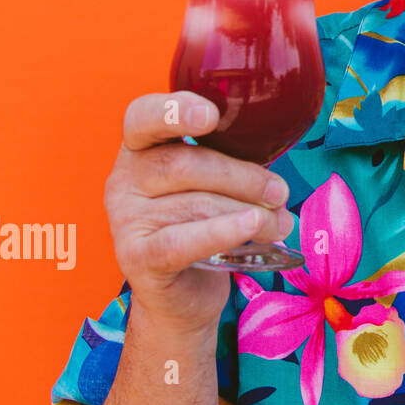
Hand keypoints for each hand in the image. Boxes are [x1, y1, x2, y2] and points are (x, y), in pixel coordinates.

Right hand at [105, 91, 293, 336]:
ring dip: (250, 213)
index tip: (211, 115)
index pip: (143, 117)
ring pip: (195, 204)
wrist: (184, 294)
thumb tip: (278, 169)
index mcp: (142, 148)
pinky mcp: (137, 258)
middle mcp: (125, 179)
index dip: (175, 111)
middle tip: (279, 193)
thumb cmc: (205, 224)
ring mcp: (126, 220)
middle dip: (243, 178)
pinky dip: (223, 232)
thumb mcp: (215, 183)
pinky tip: (252, 225)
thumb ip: (233, 160)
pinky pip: (183, 241)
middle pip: (185, 165)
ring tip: (278, 223)